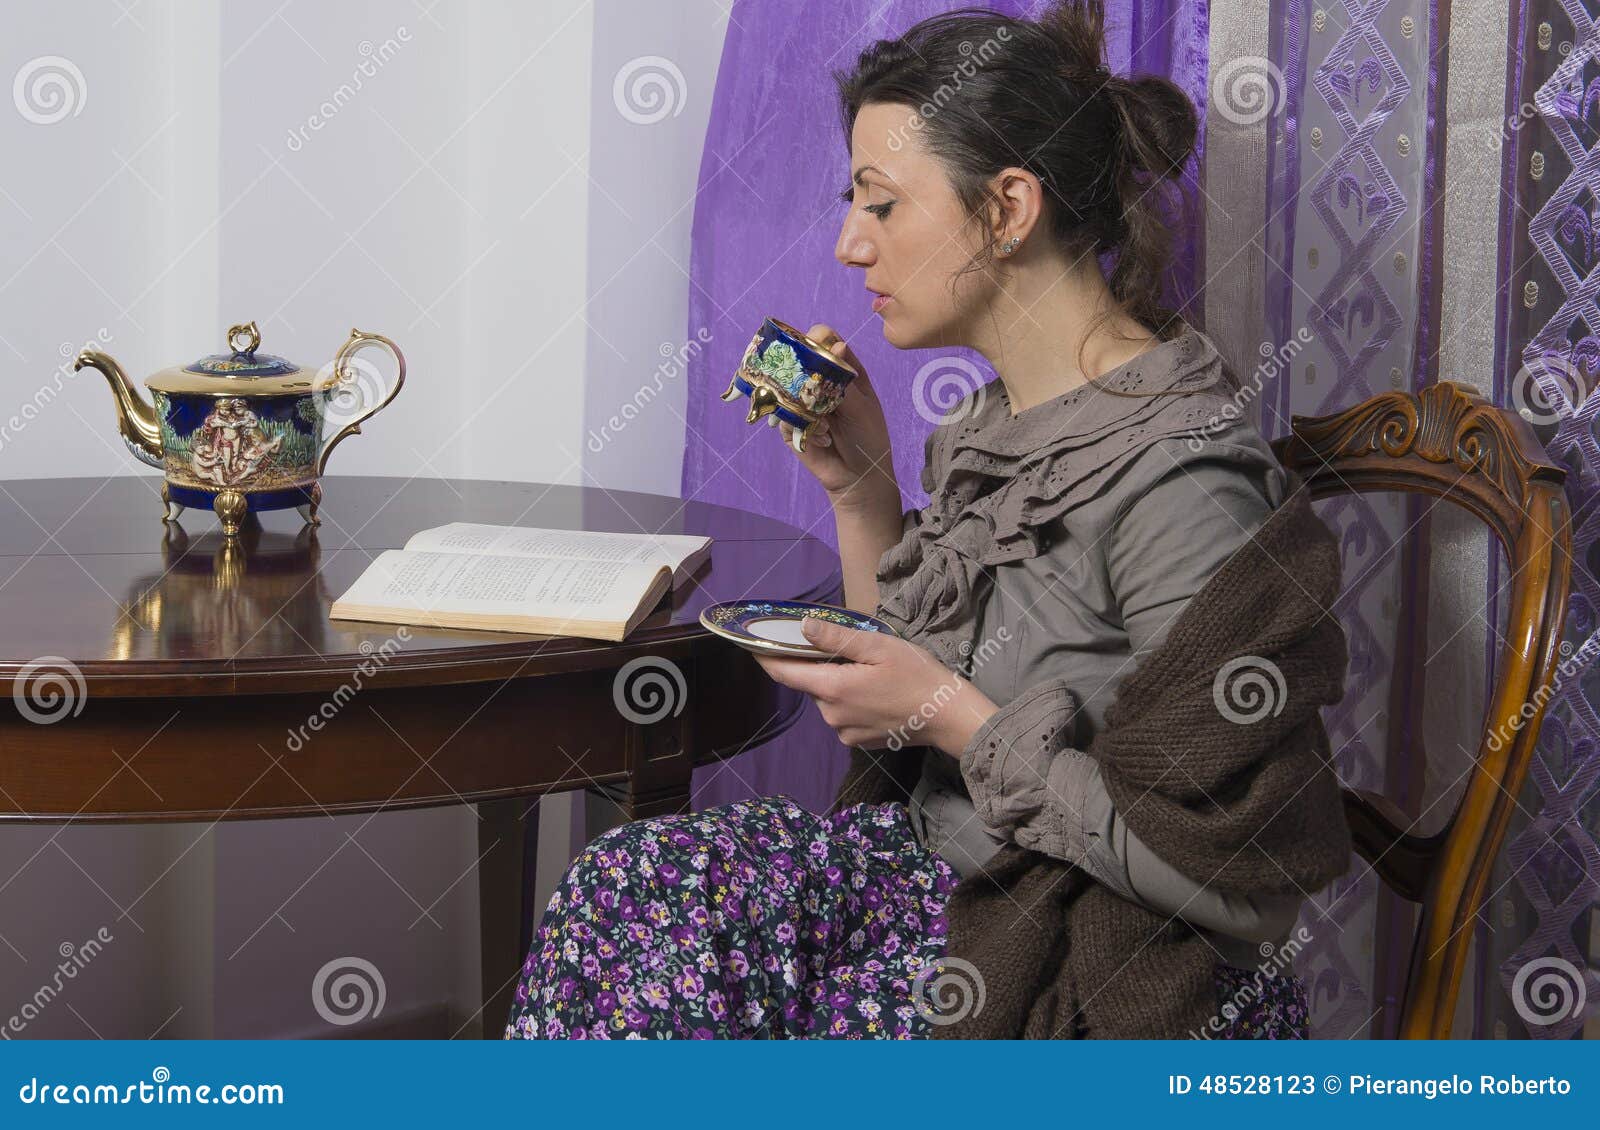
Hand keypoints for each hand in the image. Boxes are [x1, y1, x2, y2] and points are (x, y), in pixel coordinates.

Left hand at [751, 616, 998, 755]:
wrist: (948, 716)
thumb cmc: (917, 675)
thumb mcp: (878, 646)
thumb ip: (837, 639)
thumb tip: (803, 627)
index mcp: (833, 689)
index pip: (786, 673)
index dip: (767, 658)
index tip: (753, 645)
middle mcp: (832, 715)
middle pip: (810, 685)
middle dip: (818, 666)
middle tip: (846, 649)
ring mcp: (844, 732)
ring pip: (828, 699)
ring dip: (837, 683)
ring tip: (869, 671)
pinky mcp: (858, 742)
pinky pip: (843, 715)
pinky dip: (850, 701)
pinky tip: (876, 692)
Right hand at [779, 324, 895, 506]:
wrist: (859, 477)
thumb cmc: (868, 438)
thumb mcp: (863, 407)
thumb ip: (844, 378)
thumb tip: (836, 345)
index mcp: (843, 372)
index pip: (826, 342)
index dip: (819, 338)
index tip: (818, 342)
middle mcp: (820, 383)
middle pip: (801, 359)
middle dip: (802, 366)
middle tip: (811, 379)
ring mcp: (802, 403)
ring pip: (786, 386)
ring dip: (804, 402)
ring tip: (827, 423)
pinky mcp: (790, 424)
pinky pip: (783, 415)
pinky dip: (803, 425)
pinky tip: (823, 438)